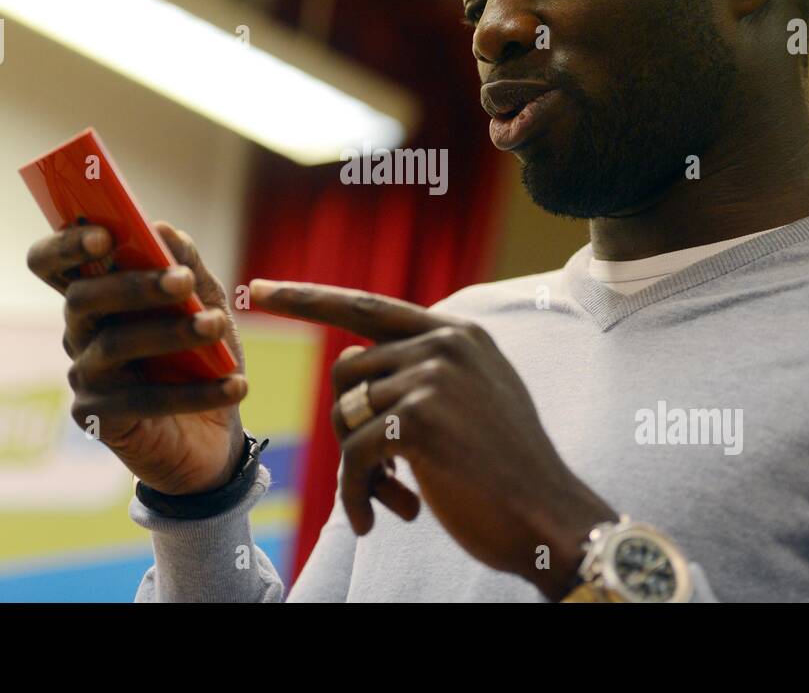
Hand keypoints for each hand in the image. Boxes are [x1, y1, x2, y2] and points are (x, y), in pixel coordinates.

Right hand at [26, 222, 246, 494]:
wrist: (213, 433)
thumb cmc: (200, 355)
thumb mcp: (205, 304)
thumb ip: (187, 266)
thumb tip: (162, 228)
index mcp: (96, 293)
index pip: (52, 261)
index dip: (67, 244)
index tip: (106, 235)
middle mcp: (79, 330)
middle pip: (81, 298)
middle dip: (134, 286)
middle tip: (184, 281)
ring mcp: (84, 375)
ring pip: (115, 345)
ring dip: (172, 332)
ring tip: (217, 326)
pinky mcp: (97, 418)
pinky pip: (143, 400)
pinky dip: (195, 392)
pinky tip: (235, 386)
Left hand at [249, 279, 614, 599]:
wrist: (551, 518)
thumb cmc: (505, 470)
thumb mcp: (472, 399)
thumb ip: (421, 370)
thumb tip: (350, 362)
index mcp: (457, 332)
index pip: (365, 305)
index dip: (306, 298)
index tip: (257, 288)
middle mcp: (444, 342)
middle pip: (347, 372)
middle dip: (351, 428)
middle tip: (379, 476)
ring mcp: (433, 376)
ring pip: (346, 415)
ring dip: (357, 467)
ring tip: (391, 497)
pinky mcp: (420, 418)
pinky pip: (354, 455)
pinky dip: (356, 493)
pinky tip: (377, 518)